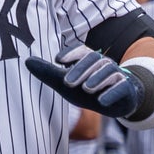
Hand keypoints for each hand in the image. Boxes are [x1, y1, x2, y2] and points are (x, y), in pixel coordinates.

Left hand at [25, 45, 143, 118]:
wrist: (116, 102)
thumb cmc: (88, 89)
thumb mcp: (66, 84)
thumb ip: (48, 73)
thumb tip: (26, 61)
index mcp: (89, 60)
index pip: (81, 50)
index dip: (70, 54)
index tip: (58, 61)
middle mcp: (104, 64)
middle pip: (94, 59)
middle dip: (81, 70)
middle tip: (67, 83)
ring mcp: (117, 76)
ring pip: (109, 71)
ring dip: (97, 79)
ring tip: (86, 88)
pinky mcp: (126, 89)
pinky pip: (121, 88)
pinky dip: (111, 93)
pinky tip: (101, 101)